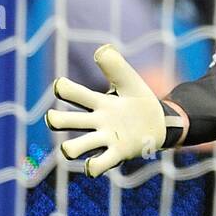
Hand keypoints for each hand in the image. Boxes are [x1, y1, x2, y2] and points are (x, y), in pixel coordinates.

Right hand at [45, 44, 168, 176]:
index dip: (62, 88)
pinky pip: (99, 164)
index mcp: (98, 102)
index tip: (62, 85)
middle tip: (54, 119)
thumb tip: (102, 49)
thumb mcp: (130, 82)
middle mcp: (96, 122)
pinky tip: (93, 164)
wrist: (160, 123)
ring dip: (70, 148)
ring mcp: (105, 139)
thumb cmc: (139, 101)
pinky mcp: (118, 153)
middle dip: (55, 120)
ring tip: (70, 148)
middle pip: (64, 121)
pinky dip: (92, 166)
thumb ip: (116, 67)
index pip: (72, 93)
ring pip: (76, 147)